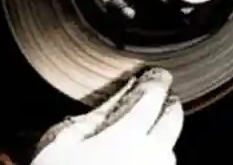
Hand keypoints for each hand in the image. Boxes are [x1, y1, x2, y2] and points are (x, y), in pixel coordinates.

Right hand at [30, 68, 183, 164]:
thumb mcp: (59, 146)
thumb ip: (87, 121)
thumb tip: (107, 105)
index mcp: (128, 135)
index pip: (152, 98)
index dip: (156, 83)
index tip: (159, 76)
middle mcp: (151, 154)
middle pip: (173, 121)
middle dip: (169, 107)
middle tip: (164, 100)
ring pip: (171, 149)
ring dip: (164, 137)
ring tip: (150, 134)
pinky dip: (157, 160)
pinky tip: (140, 161)